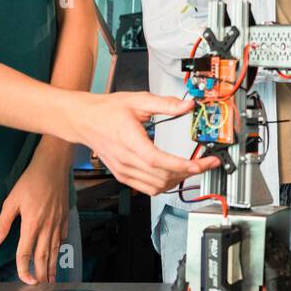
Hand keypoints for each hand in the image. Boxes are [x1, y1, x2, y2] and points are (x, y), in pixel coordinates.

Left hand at [0, 140, 69, 284]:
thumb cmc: (31, 180)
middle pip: (43, 256)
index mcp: (31, 224)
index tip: (25, 280)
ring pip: (55, 249)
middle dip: (42, 274)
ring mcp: (58, 222)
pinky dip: (60, 248)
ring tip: (52, 278)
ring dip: (53, 266)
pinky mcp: (64, 216)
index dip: (24, 269)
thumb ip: (2, 224)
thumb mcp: (11, 201)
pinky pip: (62, 237)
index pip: (26, 253)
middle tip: (40, 287)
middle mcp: (47, 226)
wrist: (53, 165)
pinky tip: (58, 253)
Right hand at [68, 92, 218, 196]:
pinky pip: (147, 189)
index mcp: (130, 140)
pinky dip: (164, 185)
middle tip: (206, 163)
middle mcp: (126, 159)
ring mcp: (124, 170)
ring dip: (177, 180)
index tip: (199, 164)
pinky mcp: (123, 175)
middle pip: (161, 176)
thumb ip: (165, 104)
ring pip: (156, 186)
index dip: (180, 165)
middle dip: (188, 172)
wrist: (84, 120)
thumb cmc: (107, 111)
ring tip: (192, 169)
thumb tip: (187, 106)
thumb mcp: (138, 100)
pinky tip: (173, 175)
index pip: (157, 160)